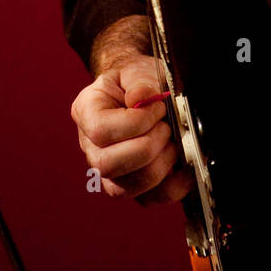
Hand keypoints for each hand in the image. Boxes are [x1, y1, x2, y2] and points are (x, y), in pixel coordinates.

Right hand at [71, 54, 194, 204]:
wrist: (140, 90)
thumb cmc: (136, 81)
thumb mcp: (137, 70)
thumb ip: (140, 80)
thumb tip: (142, 97)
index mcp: (86, 112)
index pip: (101, 130)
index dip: (135, 123)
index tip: (158, 108)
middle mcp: (91, 146)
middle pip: (108, 165)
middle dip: (148, 147)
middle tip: (166, 127)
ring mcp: (108, 171)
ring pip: (125, 188)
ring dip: (159, 166)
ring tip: (172, 142)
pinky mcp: (130, 187)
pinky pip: (148, 200)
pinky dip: (172, 187)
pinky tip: (183, 167)